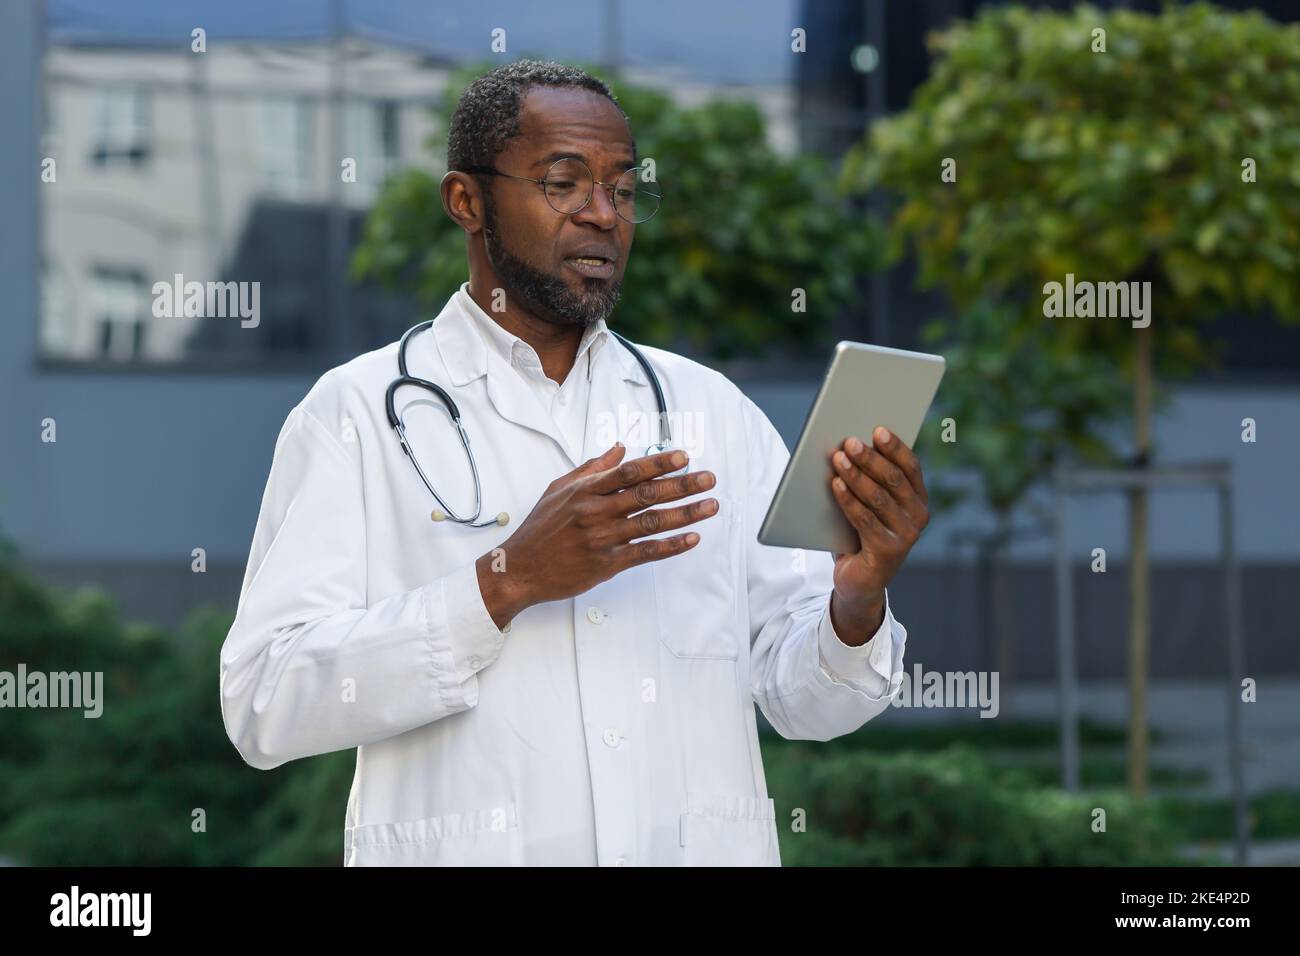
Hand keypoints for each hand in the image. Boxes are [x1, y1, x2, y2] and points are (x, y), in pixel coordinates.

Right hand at [477, 444, 719, 627]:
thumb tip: (619, 449)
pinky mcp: (607, 563)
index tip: (683, 457)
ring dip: (685, 514)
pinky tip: (691, 539)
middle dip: (682, 485)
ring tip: (710, 506)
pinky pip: (646, 553)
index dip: (658, 463)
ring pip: (651, 522)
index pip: (629, 472)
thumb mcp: (559, 489)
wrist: (520, 569)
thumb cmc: (540, 528)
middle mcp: (596, 512)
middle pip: (647, 494)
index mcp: (586, 491)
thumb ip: (592, 469)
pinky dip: (671, 546)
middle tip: (708, 479)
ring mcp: (603, 538)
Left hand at [827, 426, 929, 641]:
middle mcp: (919, 517)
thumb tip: (849, 447)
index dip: (895, 447)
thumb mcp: (868, 505)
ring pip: (878, 498)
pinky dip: (848, 499)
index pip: (911, 467)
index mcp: (918, 500)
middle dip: (870, 458)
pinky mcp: (888, 552)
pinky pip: (865, 519)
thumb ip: (869, 481)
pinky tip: (835, 484)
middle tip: (849, 442)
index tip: (877, 429)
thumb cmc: (860, 535)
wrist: (859, 583)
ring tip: (837, 459)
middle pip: (894, 480)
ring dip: (856, 476)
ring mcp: (906, 536)